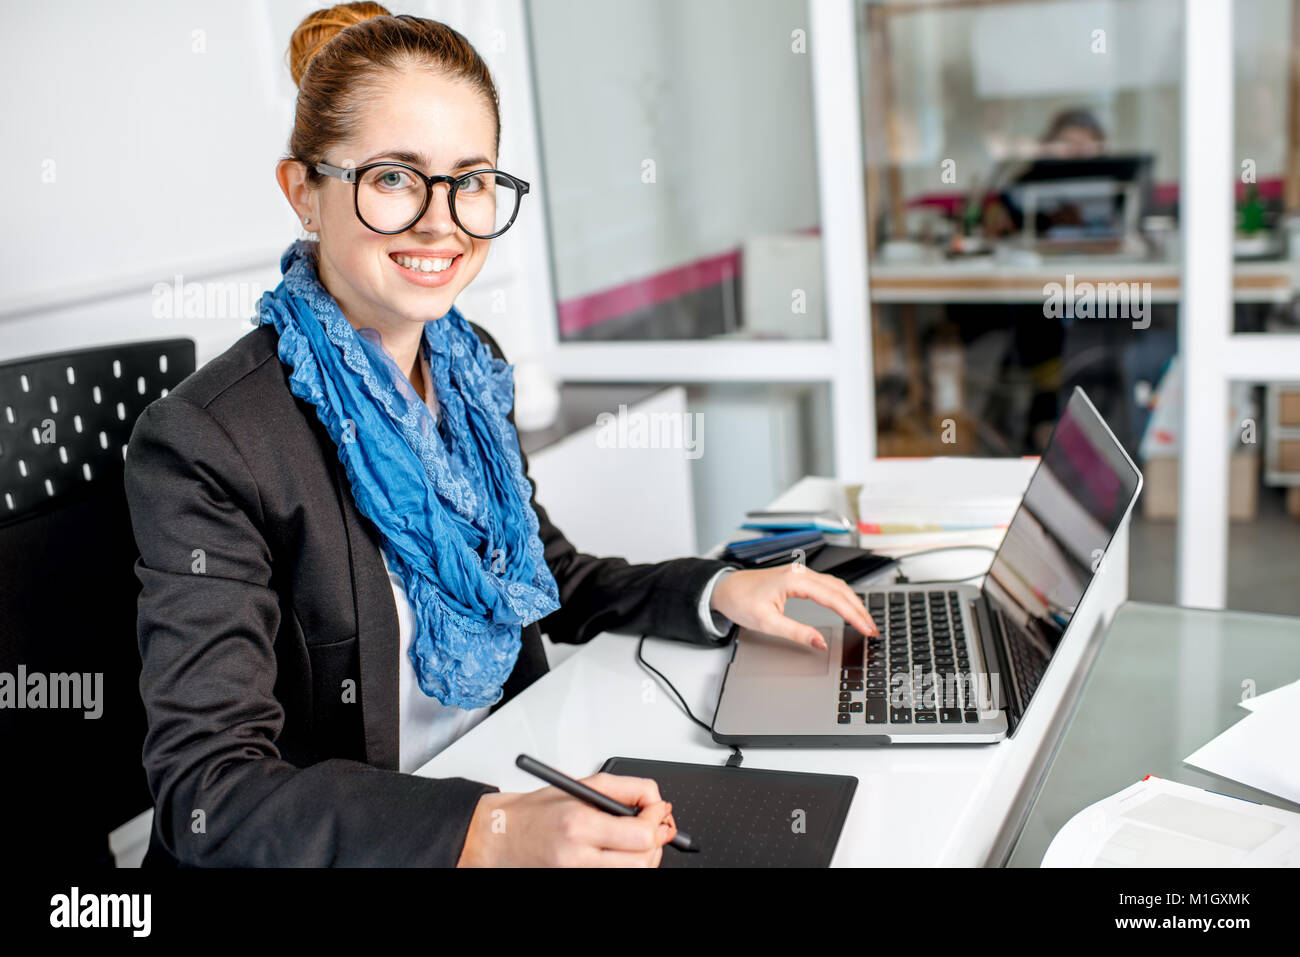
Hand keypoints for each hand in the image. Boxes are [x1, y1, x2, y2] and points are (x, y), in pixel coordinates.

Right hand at [456, 772, 676, 866]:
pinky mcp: (576, 881)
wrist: (504, 836)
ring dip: (646, 856)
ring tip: (640, 838)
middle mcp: (578, 855)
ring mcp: (577, 874)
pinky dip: (628, 866)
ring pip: (634, 873)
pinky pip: (616, 878)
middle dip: (657, 841)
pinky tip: (625, 853)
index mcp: (579, 824)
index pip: (640, 833)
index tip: (659, 810)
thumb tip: (655, 798)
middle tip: (656, 826)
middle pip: (642, 860)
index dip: (658, 820)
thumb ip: (623, 788)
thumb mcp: (581, 786)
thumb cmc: (537, 811)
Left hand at [710, 564, 877, 648]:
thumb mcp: (767, 622)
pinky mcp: (799, 578)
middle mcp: (801, 573)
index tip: (866, 629)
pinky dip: (842, 597)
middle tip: (872, 629)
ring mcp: (801, 574)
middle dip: (859, 610)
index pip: (834, 598)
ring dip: (853, 602)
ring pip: (837, 586)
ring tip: (865, 621)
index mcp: (796, 580)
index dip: (853, 615)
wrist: (725, 588)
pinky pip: (828, 585)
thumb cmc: (741, 601)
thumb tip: (820, 642)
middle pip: (840, 590)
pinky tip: (848, 606)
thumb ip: (796, 633)